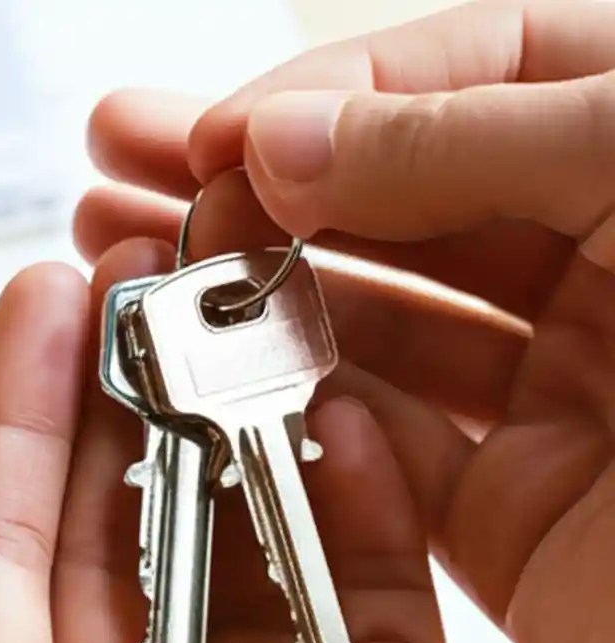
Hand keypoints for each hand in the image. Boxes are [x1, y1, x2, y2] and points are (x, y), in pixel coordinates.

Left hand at [0, 258, 447, 642]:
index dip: (17, 402)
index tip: (48, 293)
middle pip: (123, 516)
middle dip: (135, 388)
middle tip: (155, 275)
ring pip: (250, 547)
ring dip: (255, 431)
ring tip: (248, 324)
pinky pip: (374, 615)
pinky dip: (364, 517)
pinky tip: (338, 427)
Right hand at [79, 0, 614, 642]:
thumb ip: (473, 139)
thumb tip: (292, 135)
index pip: (453, 81)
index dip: (322, 98)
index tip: (214, 132)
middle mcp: (601, 259)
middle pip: (380, 197)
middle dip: (243, 179)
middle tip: (124, 163)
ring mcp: (555, 389)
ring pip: (361, 322)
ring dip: (244, 292)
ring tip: (127, 261)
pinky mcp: (519, 513)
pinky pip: (379, 450)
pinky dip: (294, 412)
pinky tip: (221, 373)